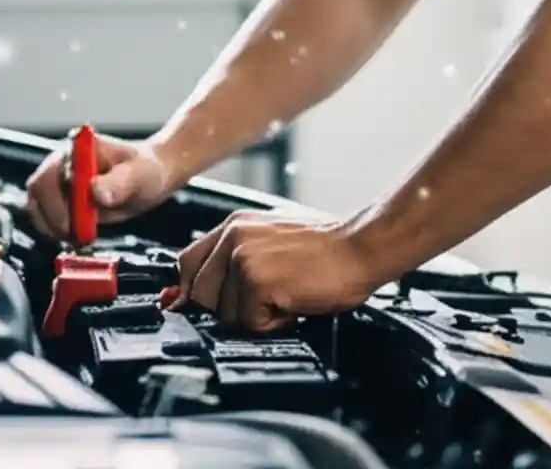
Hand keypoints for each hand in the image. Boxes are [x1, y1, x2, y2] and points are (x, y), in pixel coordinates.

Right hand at [25, 134, 174, 241]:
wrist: (149, 178)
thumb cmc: (144, 170)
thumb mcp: (139, 176)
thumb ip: (119, 183)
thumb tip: (96, 192)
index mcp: (78, 148)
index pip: (50, 173)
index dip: (56, 200)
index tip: (74, 220)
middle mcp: (62, 161)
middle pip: (37, 191)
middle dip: (52, 217)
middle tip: (76, 233)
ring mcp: (59, 180)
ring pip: (37, 207)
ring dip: (53, 226)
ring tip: (80, 235)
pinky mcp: (60, 198)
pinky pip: (47, 217)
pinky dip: (57, 230)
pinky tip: (78, 235)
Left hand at [172, 210, 376, 331]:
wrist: (362, 247)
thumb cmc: (328, 249)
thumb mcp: (272, 243)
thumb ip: (236, 261)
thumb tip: (202, 293)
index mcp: (234, 225)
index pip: (188, 263)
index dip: (194, 291)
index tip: (204, 306)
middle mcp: (232, 236)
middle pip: (199, 293)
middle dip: (226, 310)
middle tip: (262, 305)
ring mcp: (242, 257)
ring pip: (224, 313)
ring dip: (254, 318)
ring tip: (284, 299)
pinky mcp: (256, 281)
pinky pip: (249, 323)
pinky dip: (273, 324)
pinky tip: (294, 306)